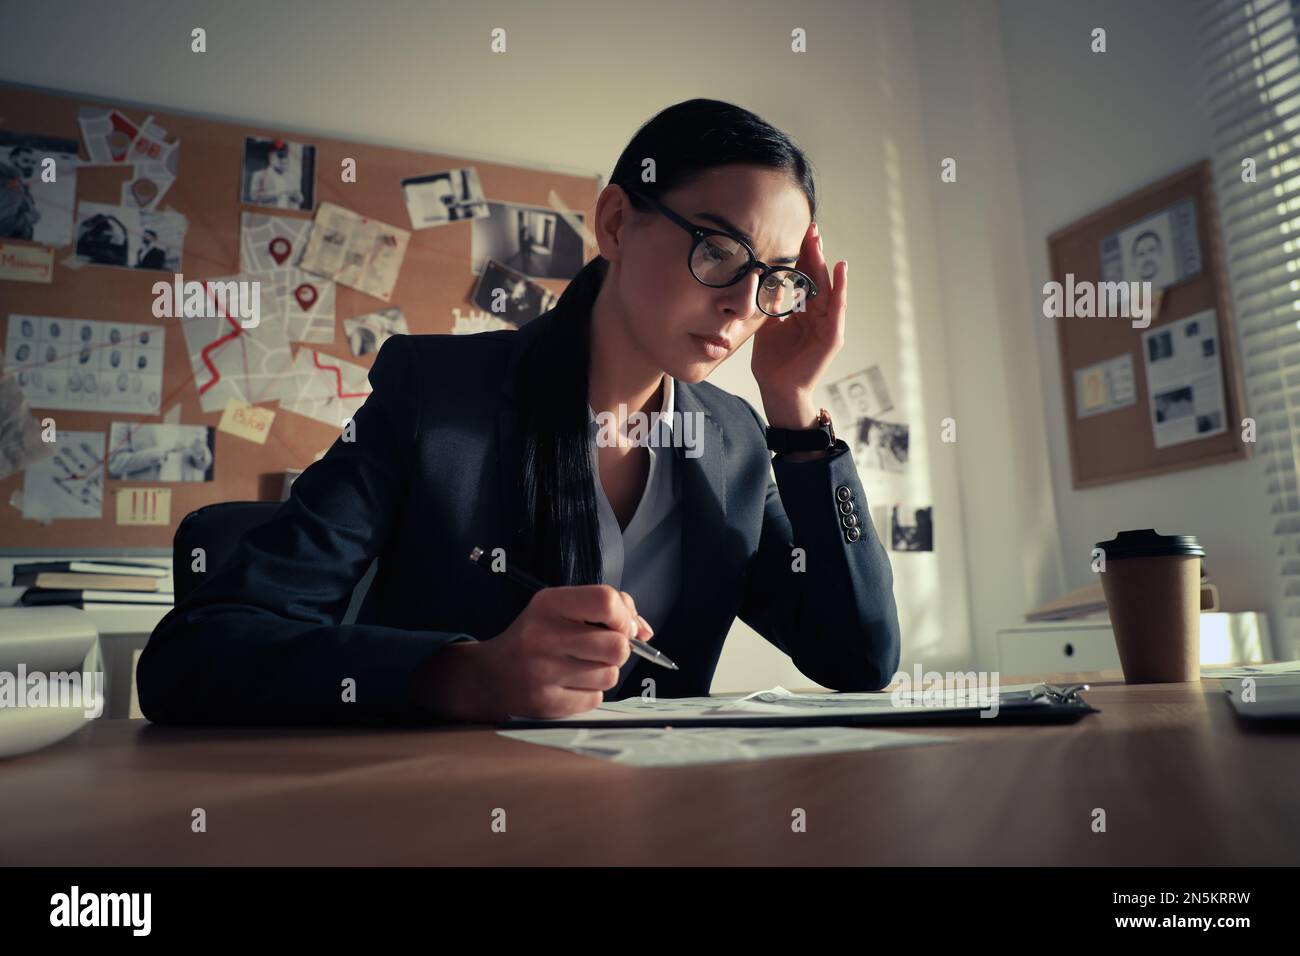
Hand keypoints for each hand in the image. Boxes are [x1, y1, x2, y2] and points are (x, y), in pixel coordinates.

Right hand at [413, 585, 653, 721]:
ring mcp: (543, 672)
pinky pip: (596, 698)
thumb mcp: (561, 608)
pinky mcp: (547, 703)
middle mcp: (543, 636)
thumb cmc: (537, 636)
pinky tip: (567, 683)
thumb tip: (645, 631)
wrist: (491, 676)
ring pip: (610, 675)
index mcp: (548, 604)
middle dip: (619, 649)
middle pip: (617, 646)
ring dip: (603, 671)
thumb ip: (607, 609)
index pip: (606, 601)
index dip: (624, 616)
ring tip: (578, 666)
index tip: (620, 625)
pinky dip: (590, 692)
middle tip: (600, 649)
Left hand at [749, 221, 847, 427]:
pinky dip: (839, 290)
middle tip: (811, 228)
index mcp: (804, 310)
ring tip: (819, 242)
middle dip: (814, 253)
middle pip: (817, 277)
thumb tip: (765, 277)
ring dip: (824, 264)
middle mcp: (818, 314)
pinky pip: (837, 309)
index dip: (802, 255)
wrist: (776, 389)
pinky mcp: (832, 337)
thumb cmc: (773, 361)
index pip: (805, 277)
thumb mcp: (767, 324)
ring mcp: (827, 324)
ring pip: (827, 288)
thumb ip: (770, 303)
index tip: (799, 232)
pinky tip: (840, 270)